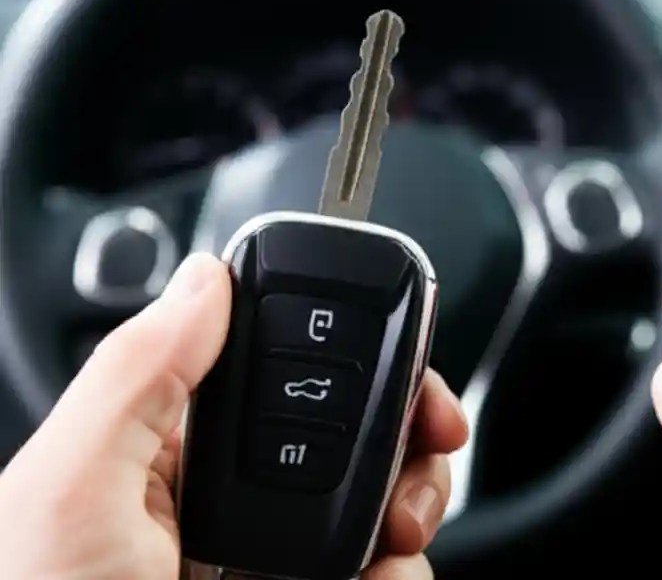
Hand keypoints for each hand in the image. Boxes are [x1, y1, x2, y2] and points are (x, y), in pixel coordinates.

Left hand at [0, 253, 465, 578]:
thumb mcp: (69, 493)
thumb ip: (138, 375)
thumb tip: (206, 279)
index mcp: (171, 452)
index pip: (284, 371)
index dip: (356, 357)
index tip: (407, 371)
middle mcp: (232, 504)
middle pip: (357, 435)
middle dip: (406, 440)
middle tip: (423, 458)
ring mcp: (274, 566)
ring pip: (385, 509)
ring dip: (411, 513)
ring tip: (389, 547)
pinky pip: (386, 576)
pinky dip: (399, 576)